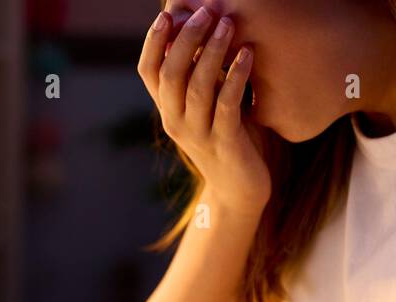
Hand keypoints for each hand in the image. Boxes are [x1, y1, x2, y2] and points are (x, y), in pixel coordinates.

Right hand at [139, 4, 270, 212]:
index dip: (153, 42)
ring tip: (228, 24)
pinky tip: (248, 53)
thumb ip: (198, 76)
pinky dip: (236, 76)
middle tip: (206, 11)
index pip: (148, 71)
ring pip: (198, 87)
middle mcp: (176, 121)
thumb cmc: (227, 138)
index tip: (166, 14)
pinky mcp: (225, 143)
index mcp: (167, 109)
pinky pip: (227, 105)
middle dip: (187, 39)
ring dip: (213, 51)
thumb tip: (199, 30)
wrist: (239, 191)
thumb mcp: (206, 105)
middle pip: (171, 74)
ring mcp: (199, 134)